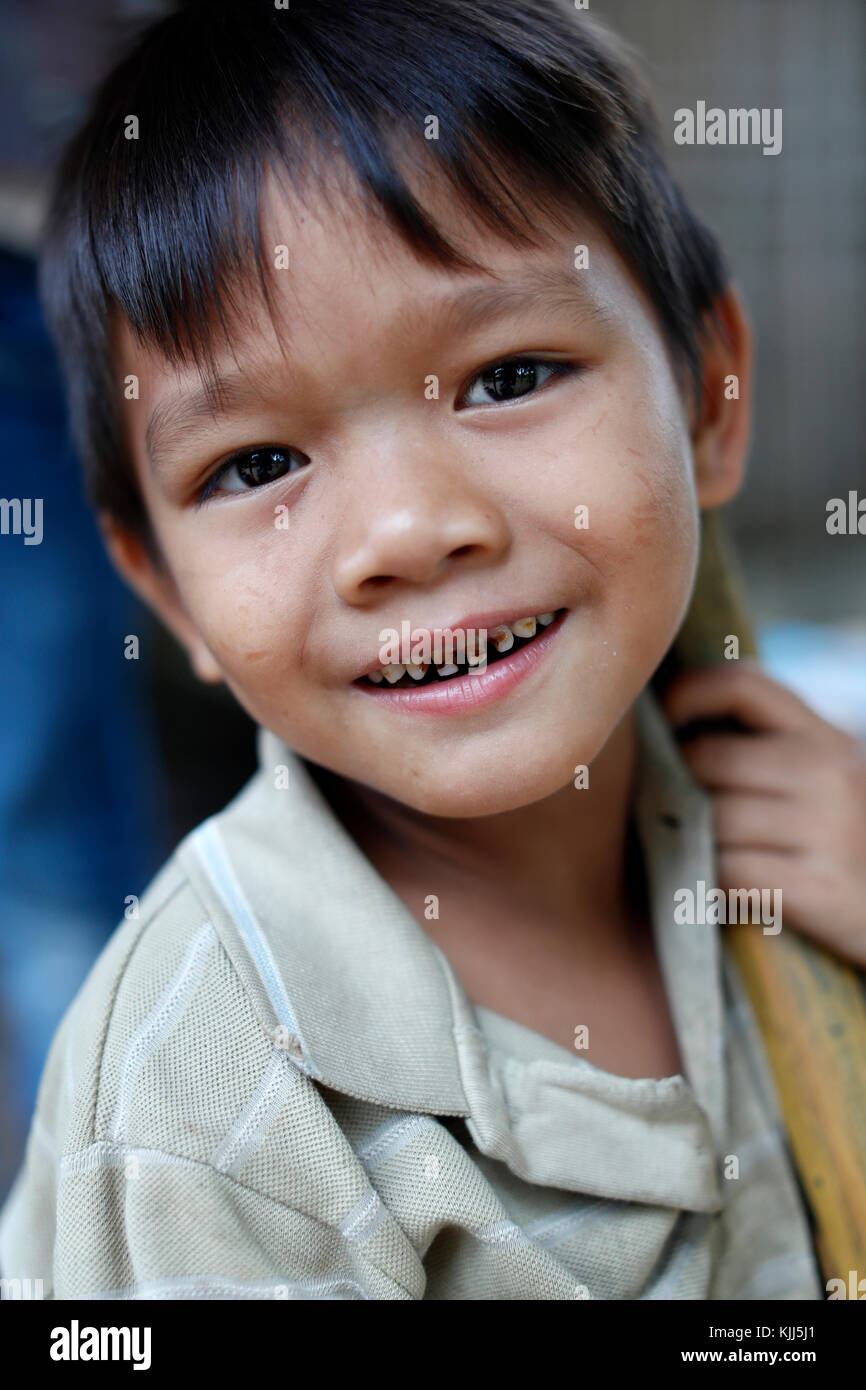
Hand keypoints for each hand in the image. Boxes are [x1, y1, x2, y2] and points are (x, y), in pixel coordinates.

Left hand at [660, 662, 865, 966]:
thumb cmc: (836, 840)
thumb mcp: (818, 777)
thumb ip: (763, 746)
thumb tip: (671, 721)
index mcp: (823, 735)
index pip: (741, 685)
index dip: (686, 693)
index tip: (663, 722)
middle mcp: (829, 772)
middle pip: (708, 758)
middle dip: (675, 784)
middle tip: (669, 807)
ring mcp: (829, 829)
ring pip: (712, 818)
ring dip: (690, 838)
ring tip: (694, 849)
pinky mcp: (821, 887)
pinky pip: (730, 873)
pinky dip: (711, 881)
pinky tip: (718, 888)